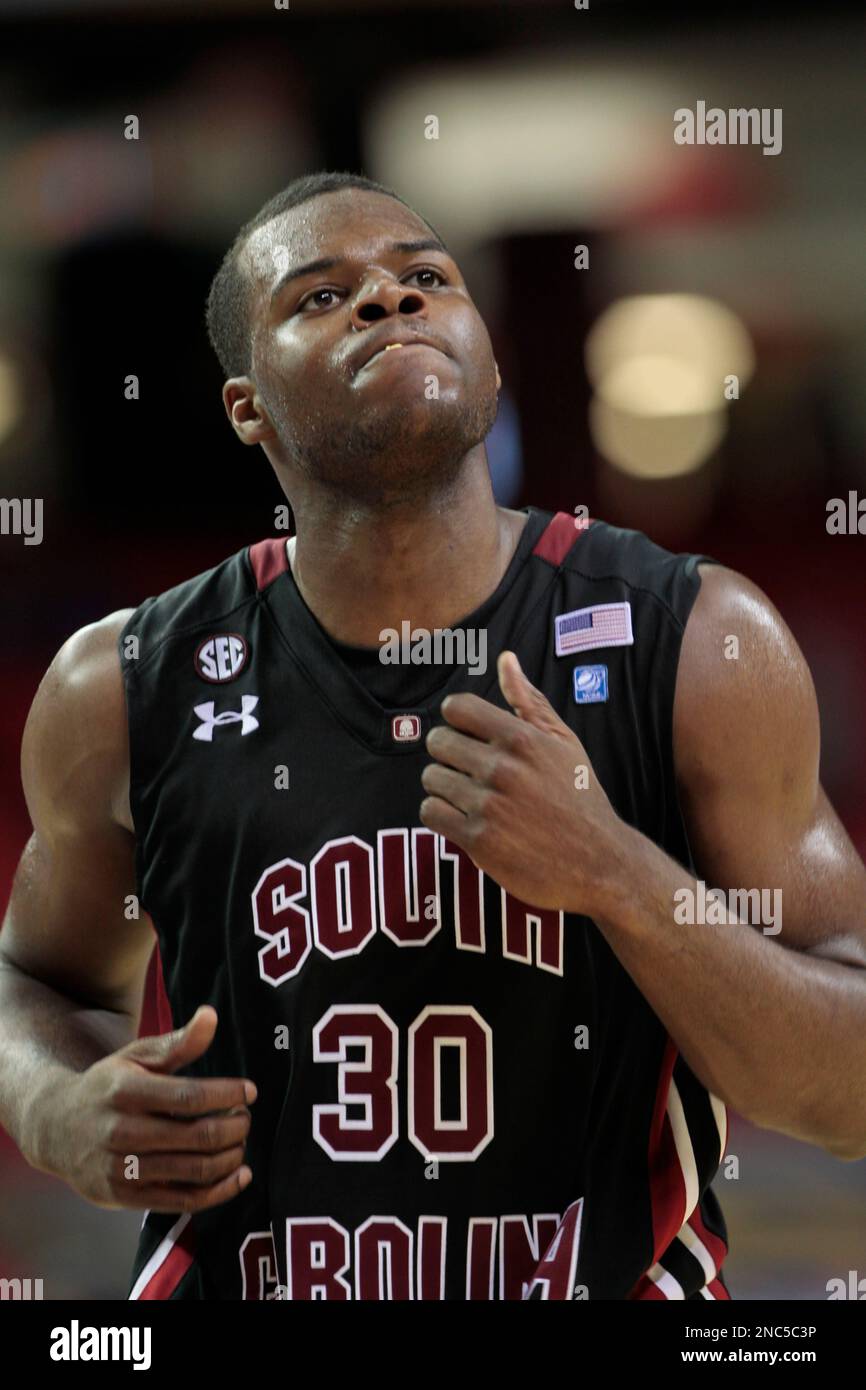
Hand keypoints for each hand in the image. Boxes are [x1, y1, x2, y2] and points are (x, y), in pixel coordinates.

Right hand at [30, 1006, 256, 1213]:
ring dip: (231, 1157)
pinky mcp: (125, 1197)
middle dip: (235, 1127)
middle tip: (245, 1119)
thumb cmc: (109, 1086)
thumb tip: (211, 1016)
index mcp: (126, 1091)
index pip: (190, 1097)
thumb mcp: (137, 1057)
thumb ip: (178, 1042)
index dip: (228, 1095)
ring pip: (195, 1170)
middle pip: (198, 1136)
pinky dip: (219, 1192)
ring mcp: (122, 1168)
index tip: (249, 1091)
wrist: (55, 1128)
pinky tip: (239, 1177)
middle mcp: (122, 1131)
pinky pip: (183, 1201)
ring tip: (240, 1143)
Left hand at [419, 651, 624, 914]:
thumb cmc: (582, 798)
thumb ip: (529, 702)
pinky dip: (440, 814)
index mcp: (522, 739)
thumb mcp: (565, 743)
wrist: (599, 862)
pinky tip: (462, 817)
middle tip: (469, 769)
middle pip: (438, 742)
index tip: (467, 734)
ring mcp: (487, 805)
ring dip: (445, 786)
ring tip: (470, 796)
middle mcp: (502, 768)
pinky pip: (430, 812)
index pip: (457, 708)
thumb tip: (505, 659)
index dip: (458, 720)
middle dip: (448, 753)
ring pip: (432, 778)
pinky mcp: (477, 839)